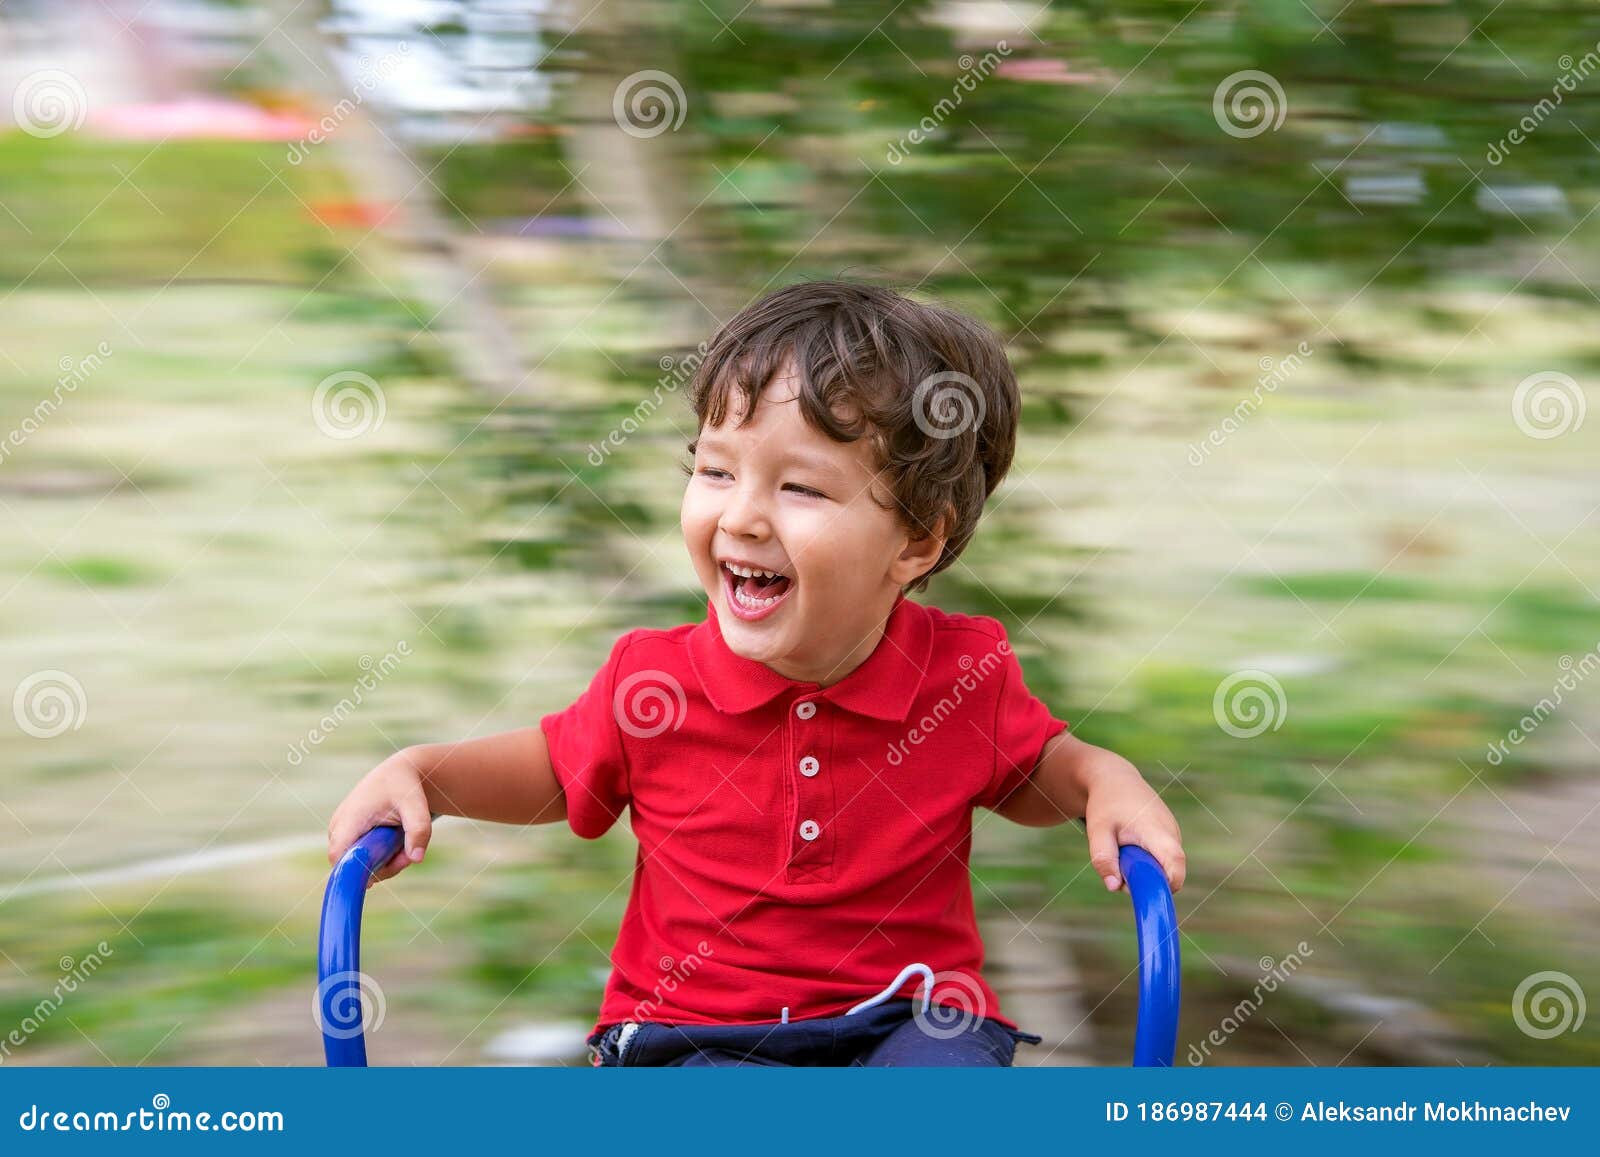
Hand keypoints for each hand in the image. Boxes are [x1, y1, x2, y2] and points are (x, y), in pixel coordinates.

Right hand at [327, 749, 432, 886]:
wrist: (399, 773)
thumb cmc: (405, 787)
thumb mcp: (417, 806)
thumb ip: (419, 831)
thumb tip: (416, 859)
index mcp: (350, 818)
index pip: (339, 857)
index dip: (355, 873)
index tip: (387, 870)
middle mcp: (338, 827)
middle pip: (349, 865)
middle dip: (380, 868)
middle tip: (406, 856)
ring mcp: (340, 831)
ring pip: (355, 863)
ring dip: (382, 863)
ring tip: (404, 846)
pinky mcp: (347, 834)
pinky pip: (358, 857)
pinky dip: (378, 857)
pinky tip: (395, 846)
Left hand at [1083, 761, 1184, 893]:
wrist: (1115, 779)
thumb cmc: (1106, 805)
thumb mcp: (1097, 831)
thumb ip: (1103, 859)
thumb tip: (1114, 887)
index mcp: (1155, 829)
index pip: (1174, 861)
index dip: (1169, 882)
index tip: (1151, 894)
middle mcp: (1171, 831)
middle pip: (1169, 870)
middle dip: (1148, 880)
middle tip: (1121, 866)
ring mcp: (1174, 833)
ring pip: (1165, 865)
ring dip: (1146, 868)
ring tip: (1124, 848)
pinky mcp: (1171, 835)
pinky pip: (1163, 858)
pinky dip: (1148, 860)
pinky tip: (1132, 844)